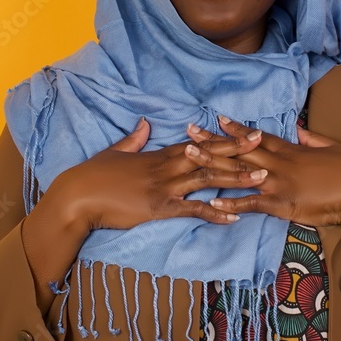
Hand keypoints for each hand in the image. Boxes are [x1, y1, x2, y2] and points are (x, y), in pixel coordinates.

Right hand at [40, 117, 267, 234]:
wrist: (77, 197)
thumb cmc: (93, 175)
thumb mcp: (115, 152)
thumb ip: (134, 139)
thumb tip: (144, 124)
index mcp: (158, 155)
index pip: (198, 144)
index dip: (222, 138)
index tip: (244, 131)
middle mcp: (166, 168)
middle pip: (208, 156)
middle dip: (237, 150)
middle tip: (263, 143)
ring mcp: (164, 187)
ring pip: (207, 180)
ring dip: (235, 179)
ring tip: (261, 178)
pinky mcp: (159, 208)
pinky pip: (192, 210)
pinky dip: (214, 213)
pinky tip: (234, 216)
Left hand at [185, 115, 340, 228]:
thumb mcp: (331, 147)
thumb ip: (312, 139)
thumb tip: (299, 131)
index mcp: (292, 150)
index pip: (257, 137)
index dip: (235, 128)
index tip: (216, 118)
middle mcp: (280, 164)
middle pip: (240, 150)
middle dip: (212, 141)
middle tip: (188, 132)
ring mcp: (280, 183)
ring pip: (239, 173)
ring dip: (212, 165)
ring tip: (189, 158)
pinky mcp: (283, 204)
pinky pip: (252, 203)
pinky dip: (231, 203)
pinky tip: (212, 202)